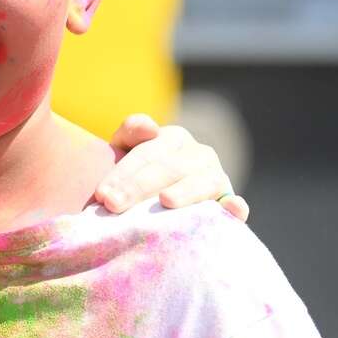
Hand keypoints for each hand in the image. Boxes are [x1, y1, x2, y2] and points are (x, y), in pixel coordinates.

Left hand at [96, 113, 249, 221]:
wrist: (167, 196)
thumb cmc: (140, 174)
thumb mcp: (128, 150)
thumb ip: (129, 133)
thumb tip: (149, 128)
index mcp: (172, 138)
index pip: (145, 154)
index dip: (122, 173)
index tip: (102, 194)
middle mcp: (198, 154)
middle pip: (167, 169)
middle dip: (138, 186)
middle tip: (113, 204)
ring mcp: (217, 177)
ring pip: (201, 183)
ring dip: (184, 191)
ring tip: (165, 200)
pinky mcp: (229, 200)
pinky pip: (234, 203)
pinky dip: (235, 206)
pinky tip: (232, 209)